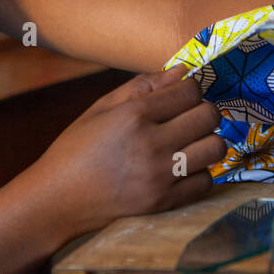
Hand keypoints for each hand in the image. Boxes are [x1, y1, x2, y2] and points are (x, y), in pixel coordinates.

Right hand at [29, 65, 223, 239]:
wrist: (58, 200)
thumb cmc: (77, 148)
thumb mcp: (102, 108)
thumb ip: (143, 86)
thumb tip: (182, 71)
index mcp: (133, 116)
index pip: (190, 91)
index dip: (190, 89)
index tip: (181, 96)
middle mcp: (150, 144)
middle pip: (209, 117)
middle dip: (204, 112)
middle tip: (189, 118)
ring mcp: (159, 176)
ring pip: (215, 149)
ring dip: (207, 141)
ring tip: (190, 143)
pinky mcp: (163, 203)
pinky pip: (205, 181)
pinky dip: (199, 172)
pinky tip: (182, 168)